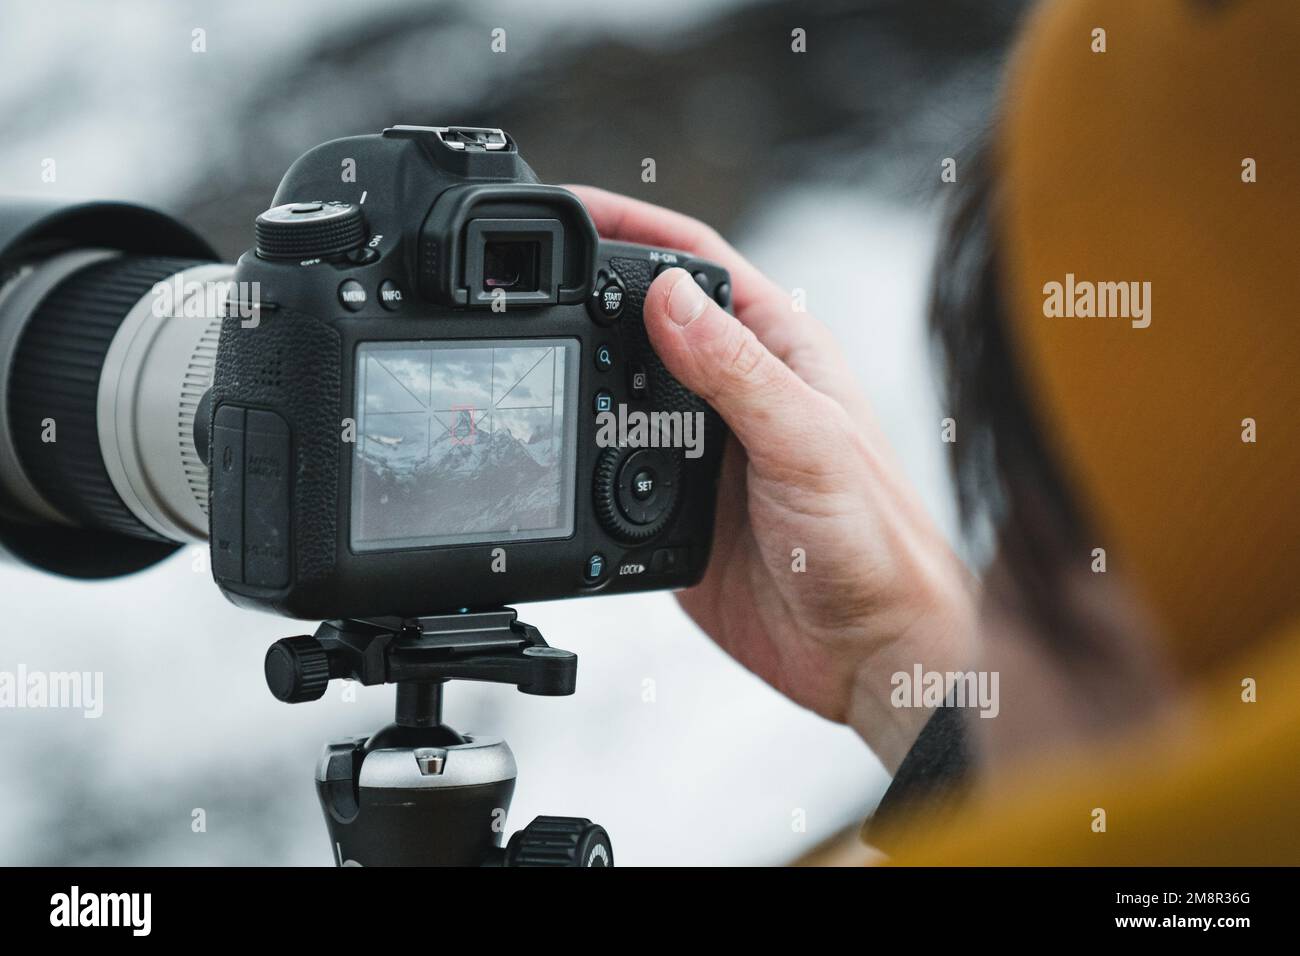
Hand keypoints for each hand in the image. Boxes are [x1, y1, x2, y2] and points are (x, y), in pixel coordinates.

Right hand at [568, 186, 976, 770]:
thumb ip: (737, 372)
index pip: (696, 263)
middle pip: (647, 320)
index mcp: (779, 352)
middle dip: (588, 294)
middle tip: (527, 284)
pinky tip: (559, 448)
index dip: (633, 228)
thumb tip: (666, 297)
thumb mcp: (807, 444)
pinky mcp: (672, 509)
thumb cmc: (875, 542)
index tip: (571, 209)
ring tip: (531, 359)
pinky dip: (580, 454)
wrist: (867, 653)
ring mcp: (702, 450)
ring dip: (579, 375)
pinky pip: (612, 467)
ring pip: (622, 391)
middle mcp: (737, 392)